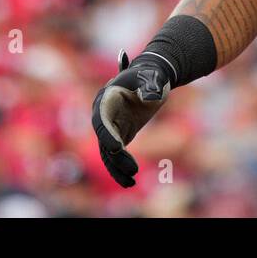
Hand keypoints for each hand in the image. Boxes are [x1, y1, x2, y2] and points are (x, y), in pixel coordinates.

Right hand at [91, 49, 171, 187]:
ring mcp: (110, 125)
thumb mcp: (154, 77)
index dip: (106, 134)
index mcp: (108, 98)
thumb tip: (148, 97)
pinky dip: (120, 167)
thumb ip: (151, 85)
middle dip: (115, 157)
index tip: (116, 148)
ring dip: (116, 168)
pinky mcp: (119, 134)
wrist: (154, 76)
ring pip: (108, 152)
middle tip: (133, 170)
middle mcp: (104, 113)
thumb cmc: (153, 74)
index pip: (102, 119)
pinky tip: (130, 181)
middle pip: (104, 139)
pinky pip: (115, 154)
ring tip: (130, 183)